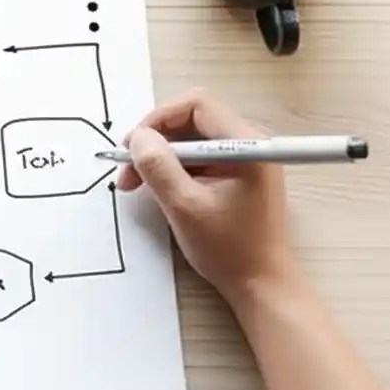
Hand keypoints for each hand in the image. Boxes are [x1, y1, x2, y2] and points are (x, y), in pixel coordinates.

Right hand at [116, 90, 301, 306]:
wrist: (261, 284)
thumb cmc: (228, 249)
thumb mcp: (184, 206)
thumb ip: (158, 167)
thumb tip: (137, 138)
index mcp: (245, 144)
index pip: (196, 105)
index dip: (158, 120)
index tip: (133, 148)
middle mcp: (248, 143)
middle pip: (191, 120)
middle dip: (154, 142)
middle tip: (127, 171)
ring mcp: (244, 159)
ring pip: (191, 141)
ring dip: (160, 158)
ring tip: (136, 185)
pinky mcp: (237, 175)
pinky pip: (199, 160)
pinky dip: (174, 170)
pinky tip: (159, 191)